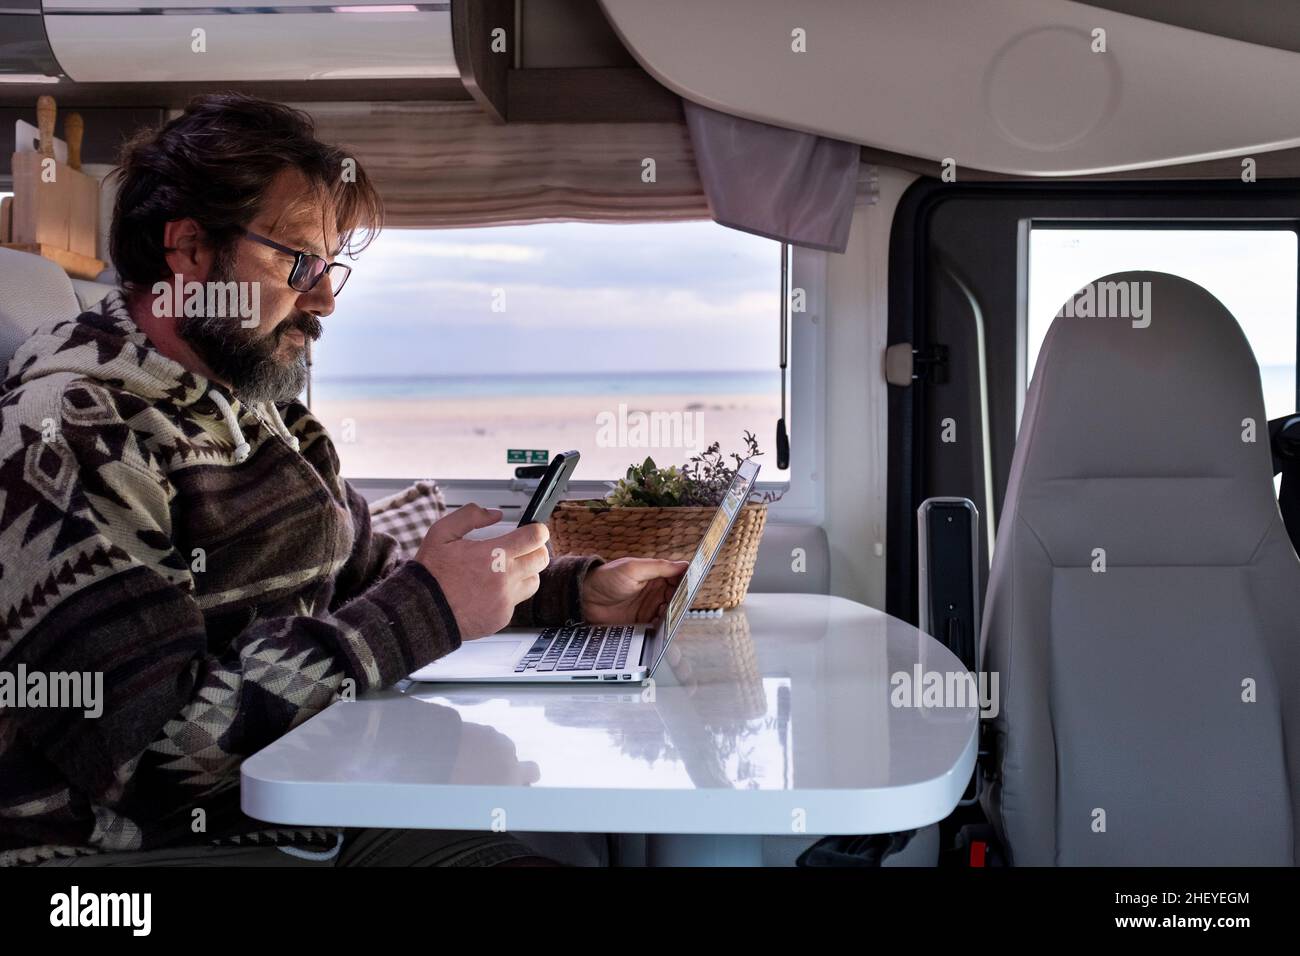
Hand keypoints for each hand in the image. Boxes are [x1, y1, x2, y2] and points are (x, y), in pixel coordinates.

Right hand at [414, 504, 549, 638]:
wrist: (422, 612)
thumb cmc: (431, 574)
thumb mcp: (442, 533)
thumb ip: (470, 516)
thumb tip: (494, 514)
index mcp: (494, 555)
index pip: (536, 537)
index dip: (537, 530)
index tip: (532, 530)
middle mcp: (505, 578)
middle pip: (541, 559)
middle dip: (534, 550)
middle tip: (521, 549)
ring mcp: (505, 600)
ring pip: (533, 582)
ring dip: (525, 573)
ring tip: (504, 571)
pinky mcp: (502, 618)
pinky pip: (516, 602)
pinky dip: (507, 595)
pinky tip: (488, 592)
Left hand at [581, 557, 689, 624]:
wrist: (584, 599)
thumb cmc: (606, 578)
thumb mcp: (633, 568)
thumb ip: (658, 567)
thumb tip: (683, 564)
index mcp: (653, 575)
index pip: (677, 577)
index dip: (686, 581)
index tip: (693, 586)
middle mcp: (653, 591)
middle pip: (676, 596)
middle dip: (681, 600)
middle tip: (683, 604)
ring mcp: (648, 607)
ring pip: (670, 611)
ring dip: (673, 614)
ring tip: (672, 615)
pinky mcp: (642, 622)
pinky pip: (658, 625)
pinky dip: (663, 626)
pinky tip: (664, 626)